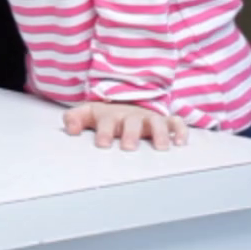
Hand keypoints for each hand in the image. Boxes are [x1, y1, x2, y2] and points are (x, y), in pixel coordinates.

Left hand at [63, 102, 188, 150]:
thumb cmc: (106, 115)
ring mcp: (149, 118)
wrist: (127, 102)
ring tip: (161, 148)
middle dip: (130, 134)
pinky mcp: (165, 121)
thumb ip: (74, 119)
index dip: (103, 132)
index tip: (101, 144)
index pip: (106, 122)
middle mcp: (131, 116)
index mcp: (111, 115)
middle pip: (132, 122)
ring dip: (160, 134)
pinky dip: (180, 130)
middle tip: (128, 147)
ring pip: (157, 123)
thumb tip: (69, 129)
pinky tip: (180, 142)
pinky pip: (176, 123)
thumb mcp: (87, 114)